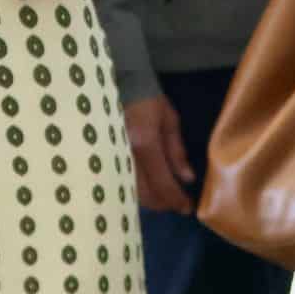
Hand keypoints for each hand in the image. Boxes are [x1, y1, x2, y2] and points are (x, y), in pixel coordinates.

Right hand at [124, 93, 194, 213]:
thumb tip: (187, 178)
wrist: (120, 85)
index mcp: (145, 144)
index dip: (176, 199)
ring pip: (132, 192)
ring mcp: (113, 158)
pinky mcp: (107, 158)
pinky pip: (123, 183)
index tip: (188, 208)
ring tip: (165, 197)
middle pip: (146, 194)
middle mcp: (126, 155)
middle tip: (178, 203)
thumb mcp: (169, 121)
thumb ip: (177, 152)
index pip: (163, 183)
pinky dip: (138, 192)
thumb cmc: (149, 100)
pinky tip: (148, 189)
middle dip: (164, 203)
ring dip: (151, 200)